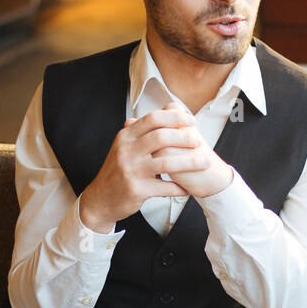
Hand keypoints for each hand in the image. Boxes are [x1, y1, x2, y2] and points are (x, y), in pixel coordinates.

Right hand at [78, 102, 232, 231]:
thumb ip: (144, 130)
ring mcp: (131, 171)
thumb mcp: (125, 146)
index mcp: (126, 137)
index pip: (153, 118)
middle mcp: (127, 151)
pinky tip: (190, 188)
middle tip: (199, 141)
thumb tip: (169, 108)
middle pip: (161, 138)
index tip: (191, 120)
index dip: (175, 117)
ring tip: (205, 163)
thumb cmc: (119, 170)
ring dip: (190, 163)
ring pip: (166, 163)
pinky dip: (180, 188)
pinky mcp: (136, 190)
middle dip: (184, 138)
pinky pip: (165, 188)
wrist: (100, 199)